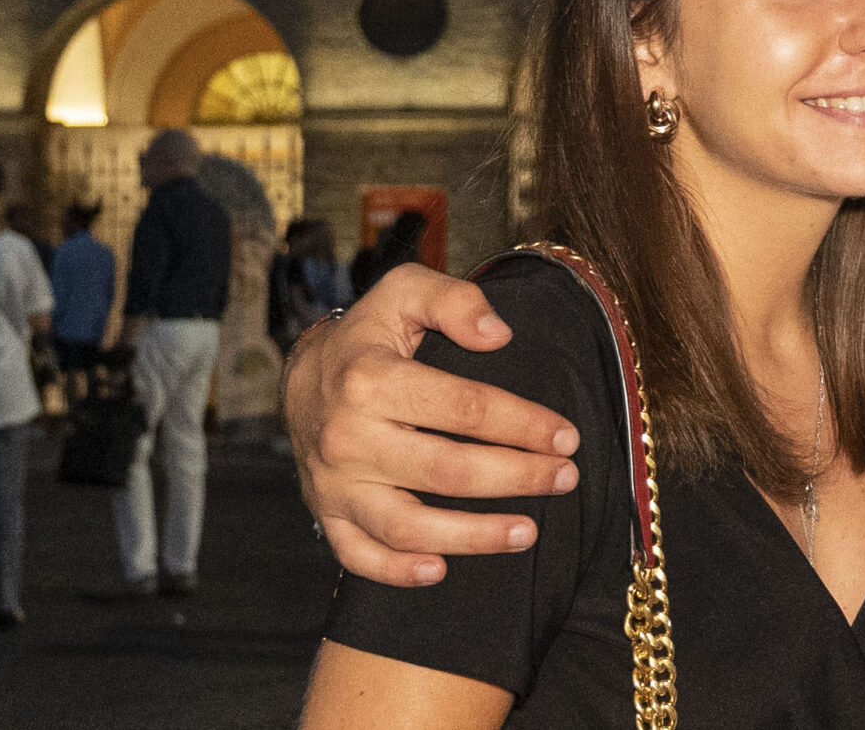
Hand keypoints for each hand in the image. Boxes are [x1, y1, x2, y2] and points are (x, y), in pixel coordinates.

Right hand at [284, 263, 580, 586]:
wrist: (299, 378)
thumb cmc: (367, 336)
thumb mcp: (403, 293)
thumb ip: (453, 300)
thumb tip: (499, 335)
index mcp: (370, 378)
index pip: (462, 407)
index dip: (522, 423)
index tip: (565, 435)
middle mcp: (348, 435)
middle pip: (445, 470)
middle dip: (516, 477)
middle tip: (566, 478)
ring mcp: (334, 482)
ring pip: (408, 526)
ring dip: (474, 537)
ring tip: (528, 532)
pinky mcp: (326, 514)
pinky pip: (359, 556)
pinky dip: (398, 571)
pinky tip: (442, 570)